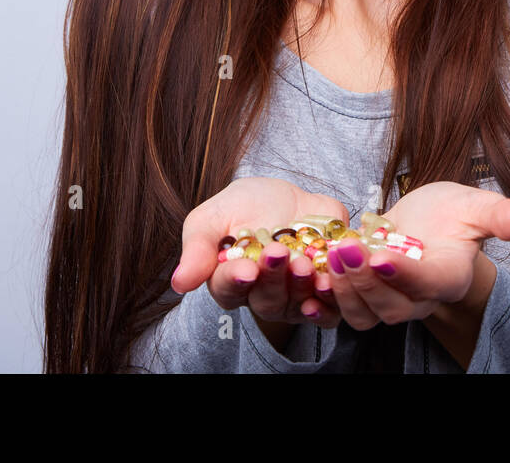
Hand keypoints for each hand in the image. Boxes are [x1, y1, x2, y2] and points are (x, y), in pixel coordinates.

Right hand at [170, 177, 346, 330]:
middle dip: (273, 278)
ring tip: (305, 262)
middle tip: (279, 254)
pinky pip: (329, 310)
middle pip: (266, 300)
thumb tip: (179, 282)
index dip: (236, 280)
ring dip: (302, 286)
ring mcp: (294, 297)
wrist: (286, 198)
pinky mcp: (325, 291)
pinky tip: (329, 283)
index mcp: (229, 281)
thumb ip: (197, 247)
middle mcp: (262, 296)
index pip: (228, 289)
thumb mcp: (213, 217)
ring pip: (298, 305)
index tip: (245, 268)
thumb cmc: (242, 208)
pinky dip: (330, 301)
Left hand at [318, 182, 509, 330]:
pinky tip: (313, 278)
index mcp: (449, 276)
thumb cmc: (451, 215)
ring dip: (345, 291)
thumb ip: (497, 214)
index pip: (429, 283)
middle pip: (393, 307)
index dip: (405, 275)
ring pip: (366, 315)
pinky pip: (344, 312)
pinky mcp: (365, 298)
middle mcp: (420, 297)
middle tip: (346, 249)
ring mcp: (391, 301)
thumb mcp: (474, 205)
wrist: (427, 225)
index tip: (382, 255)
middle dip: (367, 282)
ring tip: (330, 257)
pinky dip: (327, 300)